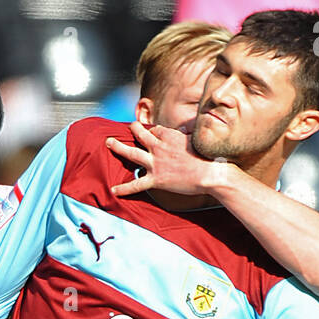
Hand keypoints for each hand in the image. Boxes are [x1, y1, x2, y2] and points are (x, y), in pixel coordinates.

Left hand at [106, 121, 224, 198]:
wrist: (209, 173)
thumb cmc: (205, 157)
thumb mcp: (194, 139)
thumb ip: (184, 133)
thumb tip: (181, 130)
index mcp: (169, 135)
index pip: (155, 130)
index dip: (153, 132)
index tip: (153, 135)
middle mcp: (158, 147)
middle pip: (140, 134)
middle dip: (132, 129)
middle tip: (124, 128)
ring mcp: (155, 163)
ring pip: (132, 153)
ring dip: (118, 147)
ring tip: (108, 143)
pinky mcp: (156, 179)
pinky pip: (136, 184)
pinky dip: (124, 188)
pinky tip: (114, 190)